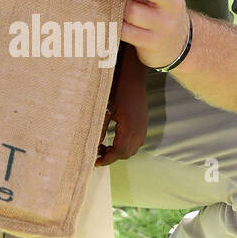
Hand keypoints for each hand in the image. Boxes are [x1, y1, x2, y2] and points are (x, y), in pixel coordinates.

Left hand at [96, 43, 148, 165]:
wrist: (133, 76)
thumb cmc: (117, 89)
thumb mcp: (106, 108)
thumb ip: (101, 128)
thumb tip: (93, 145)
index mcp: (129, 127)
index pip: (119, 151)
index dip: (107, 159)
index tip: (95, 161)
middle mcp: (139, 130)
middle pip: (126, 153)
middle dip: (112, 156)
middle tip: (97, 152)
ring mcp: (143, 127)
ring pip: (132, 149)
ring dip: (119, 151)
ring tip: (104, 146)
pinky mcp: (143, 124)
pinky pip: (137, 142)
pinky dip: (125, 145)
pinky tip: (114, 138)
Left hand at [110, 0, 189, 69]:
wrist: (176, 43)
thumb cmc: (158, 7)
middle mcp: (172, 1)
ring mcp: (164, 24)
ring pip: (134, 12)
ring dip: (118, 8)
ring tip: (115, 6)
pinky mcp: (152, 42)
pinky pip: (126, 32)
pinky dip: (114, 25)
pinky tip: (114, 21)